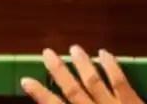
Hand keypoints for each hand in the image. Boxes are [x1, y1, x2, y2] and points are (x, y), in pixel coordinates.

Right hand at [22, 46, 142, 103]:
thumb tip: (59, 103)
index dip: (41, 95)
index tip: (26, 80)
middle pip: (73, 91)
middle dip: (59, 71)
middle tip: (47, 53)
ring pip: (95, 83)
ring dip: (83, 65)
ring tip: (73, 48)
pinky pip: (120, 82)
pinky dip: (111, 66)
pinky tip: (104, 53)